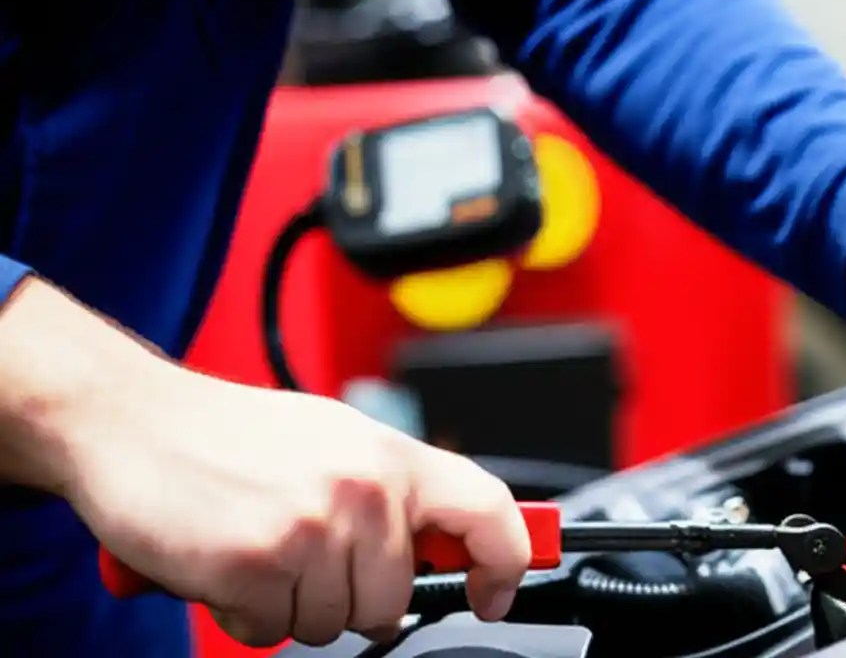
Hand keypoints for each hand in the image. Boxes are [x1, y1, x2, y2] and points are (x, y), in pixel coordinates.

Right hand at [58, 362, 530, 647]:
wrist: (132, 420)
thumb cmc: (230, 434)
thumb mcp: (335, 440)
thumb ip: (393, 490)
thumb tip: (447, 544)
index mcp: (390, 455)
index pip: (489, 512)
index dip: (506, 563)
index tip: (493, 593)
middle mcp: (361, 489)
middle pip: (395, 600)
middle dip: (351, 598)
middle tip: (305, 558)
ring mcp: (310, 529)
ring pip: (333, 624)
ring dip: (292, 605)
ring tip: (261, 548)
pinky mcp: (256, 566)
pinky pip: (271, 633)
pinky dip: (245, 614)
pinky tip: (227, 563)